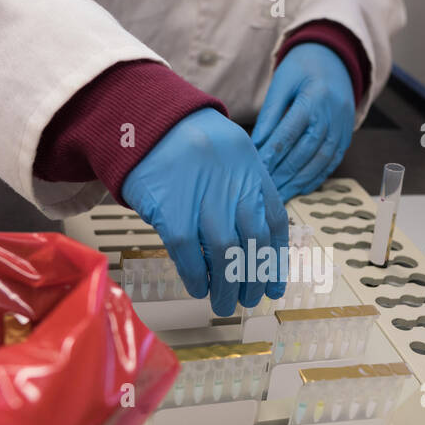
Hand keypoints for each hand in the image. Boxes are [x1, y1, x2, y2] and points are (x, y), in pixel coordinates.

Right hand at [122, 109, 287, 316]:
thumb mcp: (230, 155)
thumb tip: (252, 243)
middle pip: (254, 243)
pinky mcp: (172, 209)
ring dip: (227, 285)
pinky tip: (198, 288)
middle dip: (253, 279)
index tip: (273, 285)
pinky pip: (189, 253)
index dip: (276, 261)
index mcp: (252, 172)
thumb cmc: (187, 141)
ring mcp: (203, 198)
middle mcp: (233, 186)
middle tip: (248, 300)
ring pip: (226, 254)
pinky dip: (196, 275)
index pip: (275, 224)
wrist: (148, 121)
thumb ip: (244, 191)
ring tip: (223, 303)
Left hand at [251, 43, 355, 201]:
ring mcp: (342, 128)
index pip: (289, 133)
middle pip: (305, 152)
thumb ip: (270, 114)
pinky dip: (315, 178)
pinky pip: (332, 163)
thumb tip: (256, 145)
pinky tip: (299, 188)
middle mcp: (332, 116)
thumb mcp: (282, 82)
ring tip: (279, 195)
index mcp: (314, 98)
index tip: (256, 169)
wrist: (335, 60)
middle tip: (264, 190)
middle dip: (283, 173)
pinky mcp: (346, 137)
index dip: (272, 154)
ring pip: (320, 162)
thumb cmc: (302, 69)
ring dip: (298, 182)